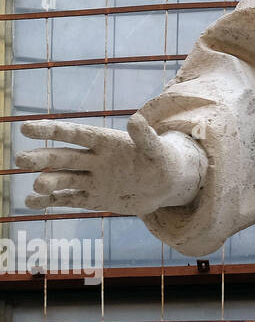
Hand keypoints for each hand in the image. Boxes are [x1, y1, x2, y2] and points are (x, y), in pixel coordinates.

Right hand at [18, 113, 205, 216]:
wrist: (167, 185)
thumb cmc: (163, 161)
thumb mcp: (158, 149)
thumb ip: (146, 136)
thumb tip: (135, 119)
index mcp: (106, 142)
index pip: (75, 134)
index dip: (52, 130)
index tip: (26, 128)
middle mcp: (94, 160)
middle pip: (64, 157)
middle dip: (43, 158)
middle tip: (20, 159)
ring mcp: (92, 179)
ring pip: (64, 179)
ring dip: (47, 182)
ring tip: (36, 186)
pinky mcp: (93, 198)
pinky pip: (68, 199)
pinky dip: (50, 201)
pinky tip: (31, 202)